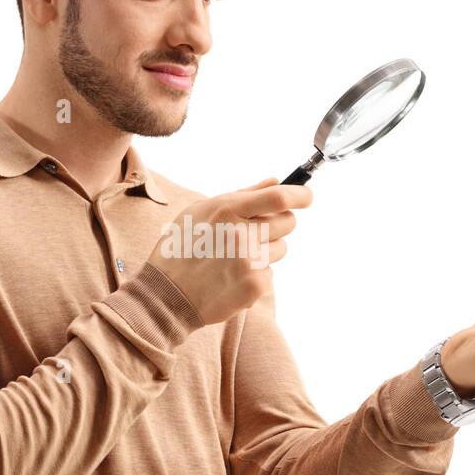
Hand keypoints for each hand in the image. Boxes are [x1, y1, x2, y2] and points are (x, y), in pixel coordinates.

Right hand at [146, 177, 312, 325]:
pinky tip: (232, 276)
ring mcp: (250, 261)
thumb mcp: (202, 211)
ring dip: (267, 250)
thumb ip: (242, 194)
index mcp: (227, 210)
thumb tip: (275, 181)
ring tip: (236, 257)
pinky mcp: (255, 285)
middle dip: (279, 224)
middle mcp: (242, 234)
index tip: (307, 196)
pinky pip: (271, 272)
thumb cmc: (183, 247)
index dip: (300, 194)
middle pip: (288, 222)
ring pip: (282, 248)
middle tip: (256, 232)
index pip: (279, 197)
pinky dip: (257, 274)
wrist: (167, 294)